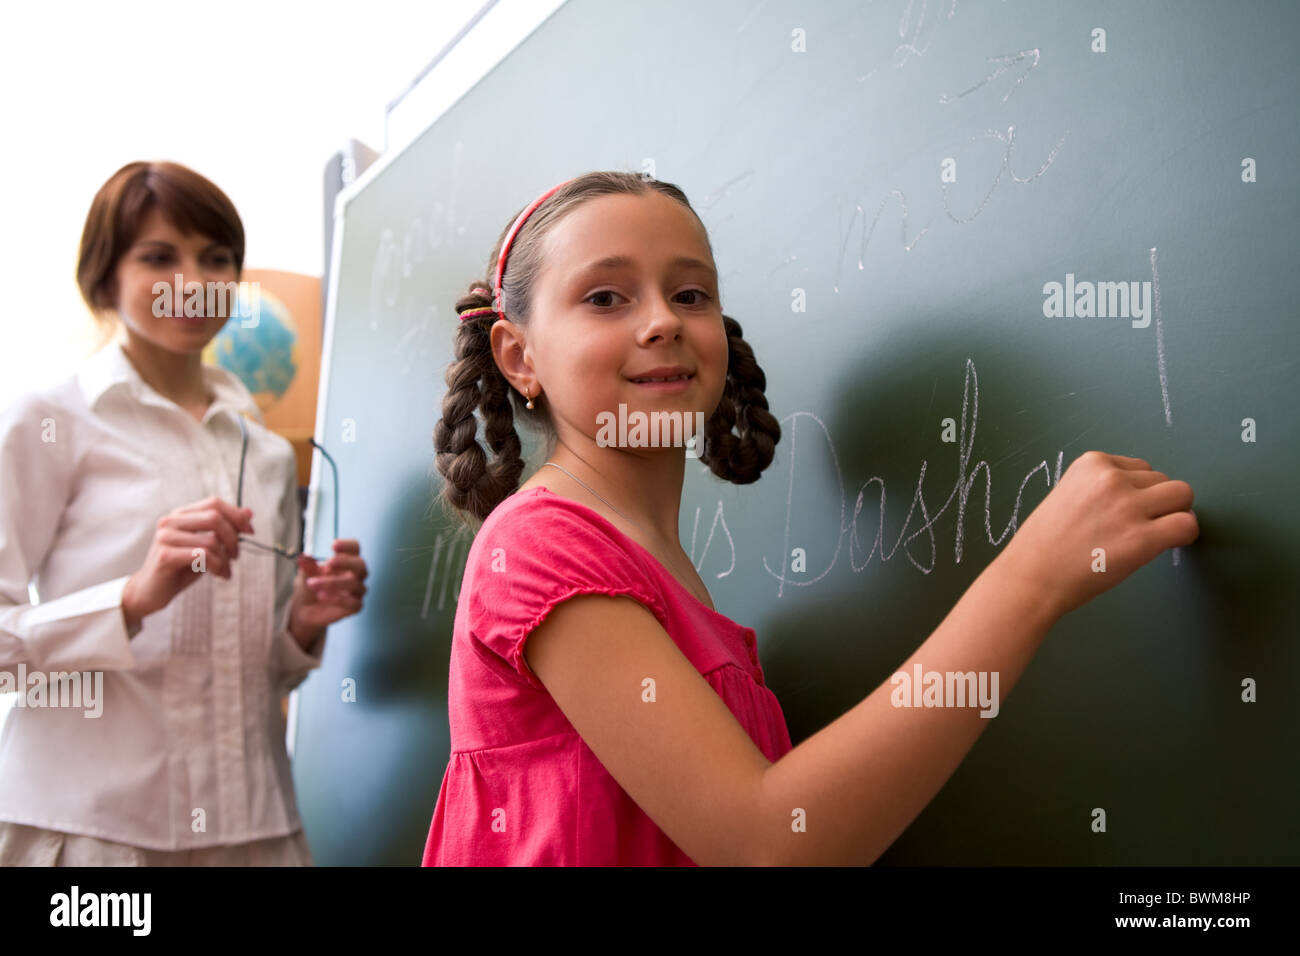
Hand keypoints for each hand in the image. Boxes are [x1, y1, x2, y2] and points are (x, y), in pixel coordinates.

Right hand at [122, 496, 254, 629]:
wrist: (150, 592)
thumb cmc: (181, 567)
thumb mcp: (206, 546)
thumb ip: (224, 529)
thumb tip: (249, 512)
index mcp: (181, 515)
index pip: (214, 503)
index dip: (236, 515)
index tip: (250, 531)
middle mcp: (170, 521)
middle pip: (215, 518)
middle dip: (233, 538)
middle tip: (236, 556)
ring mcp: (165, 537)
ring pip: (212, 540)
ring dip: (226, 559)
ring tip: (225, 570)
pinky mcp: (165, 556)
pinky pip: (203, 555)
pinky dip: (218, 566)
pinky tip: (219, 575)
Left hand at [288, 539, 366, 645]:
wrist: (305, 607)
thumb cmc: (311, 584)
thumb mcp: (306, 572)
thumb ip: (307, 564)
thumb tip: (304, 556)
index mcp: (347, 559)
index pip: (354, 548)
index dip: (347, 545)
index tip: (334, 545)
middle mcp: (356, 573)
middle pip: (360, 564)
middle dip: (345, 562)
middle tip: (329, 562)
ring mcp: (358, 590)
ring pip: (354, 584)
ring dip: (332, 582)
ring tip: (313, 584)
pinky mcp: (356, 606)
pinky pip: (353, 602)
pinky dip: (338, 599)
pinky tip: (322, 596)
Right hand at [997, 450, 1198, 617]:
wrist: (1031, 577)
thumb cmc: (1043, 544)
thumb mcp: (1068, 495)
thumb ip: (1101, 488)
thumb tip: (1142, 497)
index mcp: (1091, 463)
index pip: (1139, 468)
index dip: (1137, 493)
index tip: (1121, 514)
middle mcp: (1112, 478)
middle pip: (1164, 480)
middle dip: (1157, 503)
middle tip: (1137, 527)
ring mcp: (1128, 507)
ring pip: (1182, 496)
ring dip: (1173, 515)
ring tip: (1150, 536)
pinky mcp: (1142, 538)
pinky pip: (1187, 525)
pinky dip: (1185, 534)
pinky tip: (1167, 544)